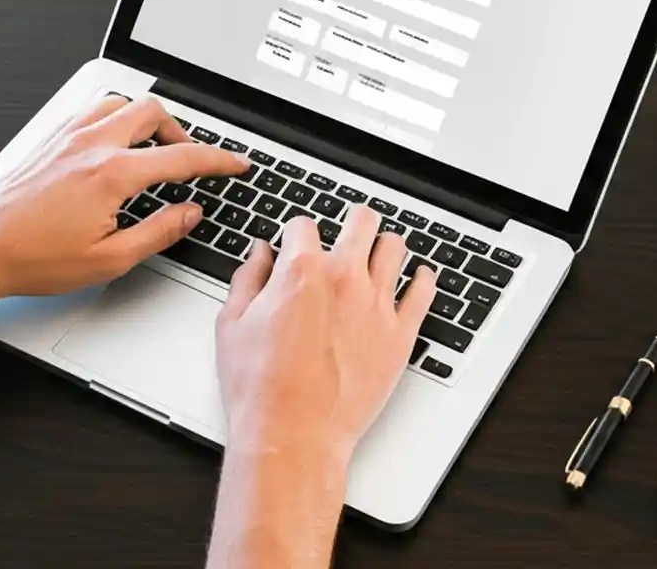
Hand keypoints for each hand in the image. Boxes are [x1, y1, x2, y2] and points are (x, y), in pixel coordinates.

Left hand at [0, 95, 249, 305]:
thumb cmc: (33, 258)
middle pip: (153, 113)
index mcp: (112, 175)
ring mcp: (67, 138)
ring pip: (121, 103)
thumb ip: (159, 232)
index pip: (182, 157)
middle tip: (191, 158)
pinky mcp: (49, 140)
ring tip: (154, 147)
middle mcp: (90, 147)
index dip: (219, 160)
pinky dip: (114, 118)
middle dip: (183, 132)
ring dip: (146, 120)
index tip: (236, 163)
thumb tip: (189, 213)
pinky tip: (114, 142)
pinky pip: (91, 111)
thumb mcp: (110, 259)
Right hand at [216, 208, 435, 462]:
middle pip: (361, 222)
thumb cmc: (260, 388)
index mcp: (301, 272)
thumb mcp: (232, 325)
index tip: (297, 243)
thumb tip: (259, 253)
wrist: (293, 434)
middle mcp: (344, 280)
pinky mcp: (400, 335)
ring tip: (380, 253)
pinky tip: (418, 277)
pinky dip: (422, 279)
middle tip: (350, 230)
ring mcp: (377, 306)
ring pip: (394, 248)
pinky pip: (423, 291)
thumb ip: (248, 279)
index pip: (304, 225)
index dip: (296, 233)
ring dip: (384, 245)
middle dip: (352, 222)